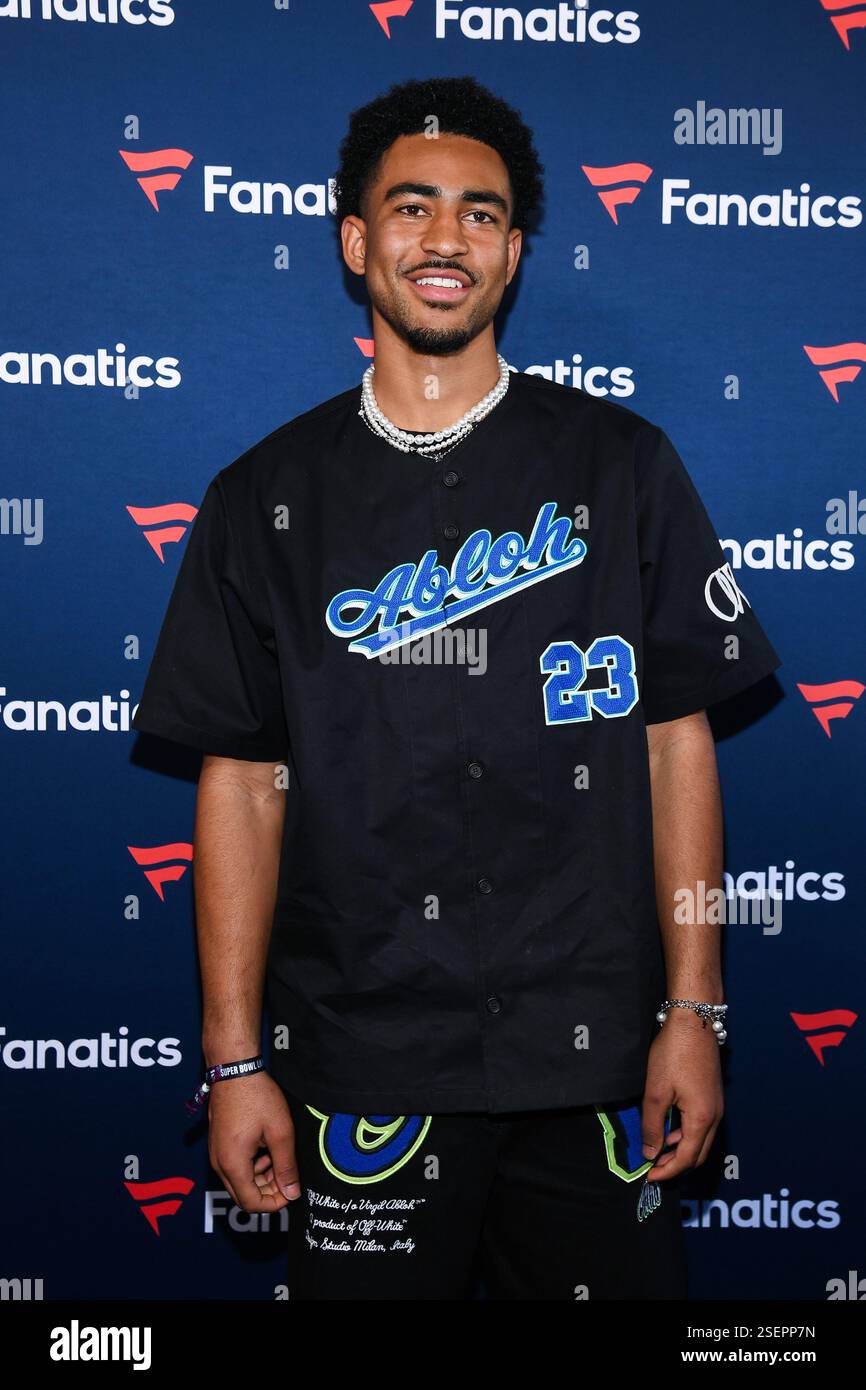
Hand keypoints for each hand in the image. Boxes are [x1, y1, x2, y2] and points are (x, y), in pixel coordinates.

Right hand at [207, 1070, 300, 1211]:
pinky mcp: (218, 1143)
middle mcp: (219, 1163)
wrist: (234, 1069)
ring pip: (239, 1181)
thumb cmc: (257, 1097)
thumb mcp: (280, 1132)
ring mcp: (216, 1153)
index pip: (251, 1204)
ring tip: (279, 1158)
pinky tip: (266, 1149)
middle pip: (243, 1196)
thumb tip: (292, 1193)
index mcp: (233, 1164)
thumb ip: (286, 1166)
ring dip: (261, 1178)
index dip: (274, 1204)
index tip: (291, 1191)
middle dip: (268, 1192)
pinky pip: (234, 1167)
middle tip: (287, 1176)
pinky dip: (252, 1166)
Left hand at [640, 1008, 722, 1180]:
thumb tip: (650, 1153)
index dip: (667, 1171)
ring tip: (657, 1150)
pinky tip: (669, 1128)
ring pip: (702, 1140)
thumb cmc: (674, 1053)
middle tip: (653, 1168)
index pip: (687, 1159)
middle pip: (699, 1154)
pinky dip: (686, 1134)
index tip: (648, 1177)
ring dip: (681, 1150)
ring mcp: (717, 1105)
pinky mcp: (713, 1095)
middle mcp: (715, 1116)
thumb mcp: (656, 1092)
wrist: (694, 1020)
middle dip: (676, 1165)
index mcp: (702, 1119)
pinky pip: (703, 1126)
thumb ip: (652, 1126)